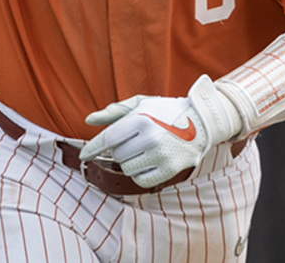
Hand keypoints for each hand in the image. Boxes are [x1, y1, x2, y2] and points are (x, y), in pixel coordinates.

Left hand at [80, 75, 241, 187]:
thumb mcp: (142, 104)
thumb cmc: (166, 111)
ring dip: (129, 161)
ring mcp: (161, 155)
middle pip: (116, 155)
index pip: (108, 139)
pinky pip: (140, 180)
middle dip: (119, 149)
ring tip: (143, 149)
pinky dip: (140, 173)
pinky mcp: (170, 170)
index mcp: (141, 119)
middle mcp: (150, 138)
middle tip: (134, 140)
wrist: (202, 121)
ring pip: (126, 168)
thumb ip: (114, 112)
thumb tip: (88, 120)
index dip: (92, 148)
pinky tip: (149, 161)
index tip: (83, 155)